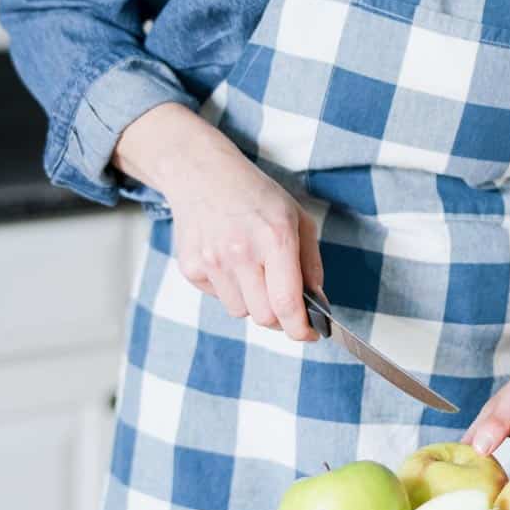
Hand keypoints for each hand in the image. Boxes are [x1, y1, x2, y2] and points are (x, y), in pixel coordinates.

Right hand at [115, 102, 323, 341]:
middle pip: (265, 316)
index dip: (301, 328)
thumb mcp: (297, 217)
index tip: (310, 334)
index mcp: (276, 237)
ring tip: (254, 268)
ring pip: (241, 312)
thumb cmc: (257, 195)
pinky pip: (219, 298)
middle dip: (280, 317)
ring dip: (254, 301)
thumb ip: (311, 263)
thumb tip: (317, 302)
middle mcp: (242, 252)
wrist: (203, 175)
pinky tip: (231, 260)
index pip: (287, 302)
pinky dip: (231, 289)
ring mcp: (213, 261)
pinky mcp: (191, 268)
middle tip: (285, 301)